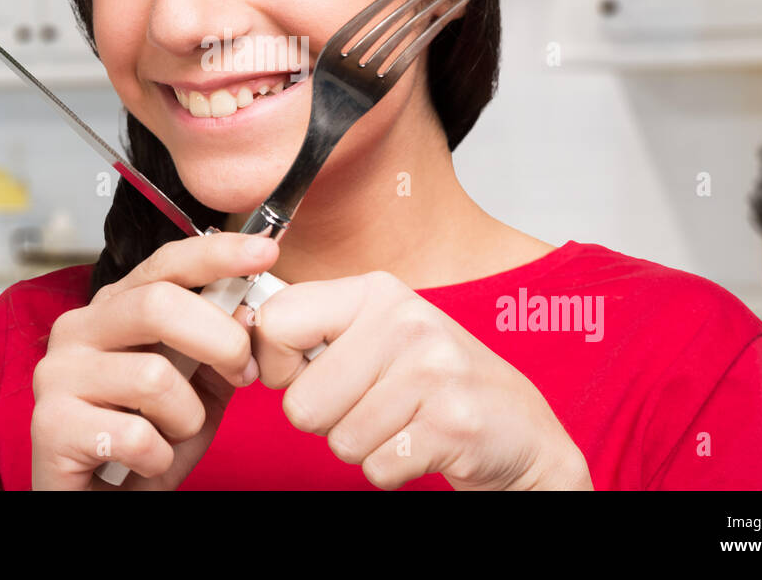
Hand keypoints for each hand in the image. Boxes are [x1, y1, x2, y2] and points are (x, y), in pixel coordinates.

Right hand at [31, 232, 278, 489]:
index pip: (166, 263)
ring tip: (172, 435)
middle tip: (244, 374)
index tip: (266, 251)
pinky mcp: (49, 424)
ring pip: (153, 377)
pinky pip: (134, 435)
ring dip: (185, 418)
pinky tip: (143, 462)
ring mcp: (57, 374)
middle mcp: (78, 329)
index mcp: (115, 308)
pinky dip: (158, 458)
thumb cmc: (149, 440)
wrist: (101, 502)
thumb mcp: (199, 386)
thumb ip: (221, 344)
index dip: (217, 253)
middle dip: (220, 340)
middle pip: (158, 305)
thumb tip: (251, 308)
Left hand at [248, 270, 592, 489]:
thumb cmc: (435, 382)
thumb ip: (316, 327)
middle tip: (369, 406)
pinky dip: (392, 469)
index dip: (275, 364)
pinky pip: (376, 467)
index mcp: (377, 291)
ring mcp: (433, 370)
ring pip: (338, 440)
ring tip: (401, 422)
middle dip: (326, 420)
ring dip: (363, 446)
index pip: (277, 320)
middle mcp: (405, 320)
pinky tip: (421, 442)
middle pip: (301, 400)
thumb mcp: (377, 333)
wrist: (518, 430)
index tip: (303, 373)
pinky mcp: (452, 423)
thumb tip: (242, 325)